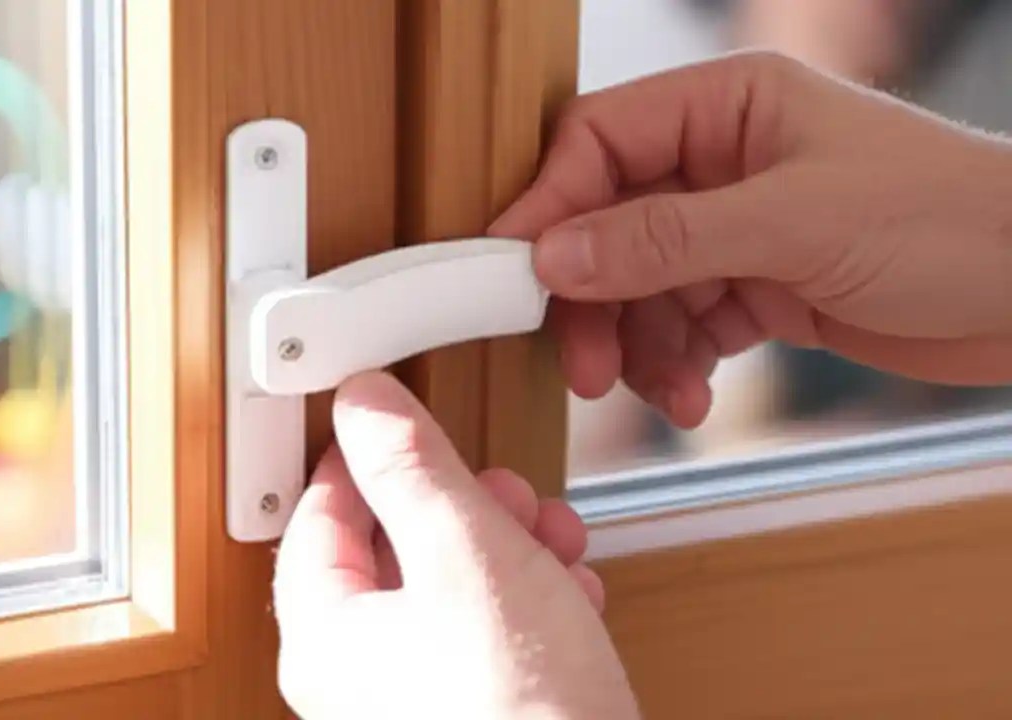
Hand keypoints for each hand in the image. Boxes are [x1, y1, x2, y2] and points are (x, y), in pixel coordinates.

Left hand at [274, 372, 638, 719]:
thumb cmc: (520, 713)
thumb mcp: (465, 550)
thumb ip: (411, 466)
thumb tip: (365, 403)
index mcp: (327, 637)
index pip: (319, 519)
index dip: (362, 459)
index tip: (398, 418)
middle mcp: (361, 680)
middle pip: (394, 553)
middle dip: (461, 507)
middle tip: (499, 489)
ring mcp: (419, 703)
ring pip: (453, 591)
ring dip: (510, 549)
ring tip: (553, 539)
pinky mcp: (478, 715)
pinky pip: (491, 638)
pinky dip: (532, 603)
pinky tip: (573, 596)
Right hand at [492, 51, 1011, 429]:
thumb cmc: (948, 221)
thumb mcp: (795, 223)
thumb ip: (665, 239)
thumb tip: (554, 256)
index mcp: (726, 107)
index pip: (599, 142)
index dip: (548, 206)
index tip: (511, 272)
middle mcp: (721, 163)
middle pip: (606, 225)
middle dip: (593, 299)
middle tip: (584, 363)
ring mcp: (736, 228)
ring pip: (638, 287)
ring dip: (637, 346)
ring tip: (663, 390)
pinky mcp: (756, 287)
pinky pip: (681, 327)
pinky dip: (675, 367)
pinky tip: (692, 396)